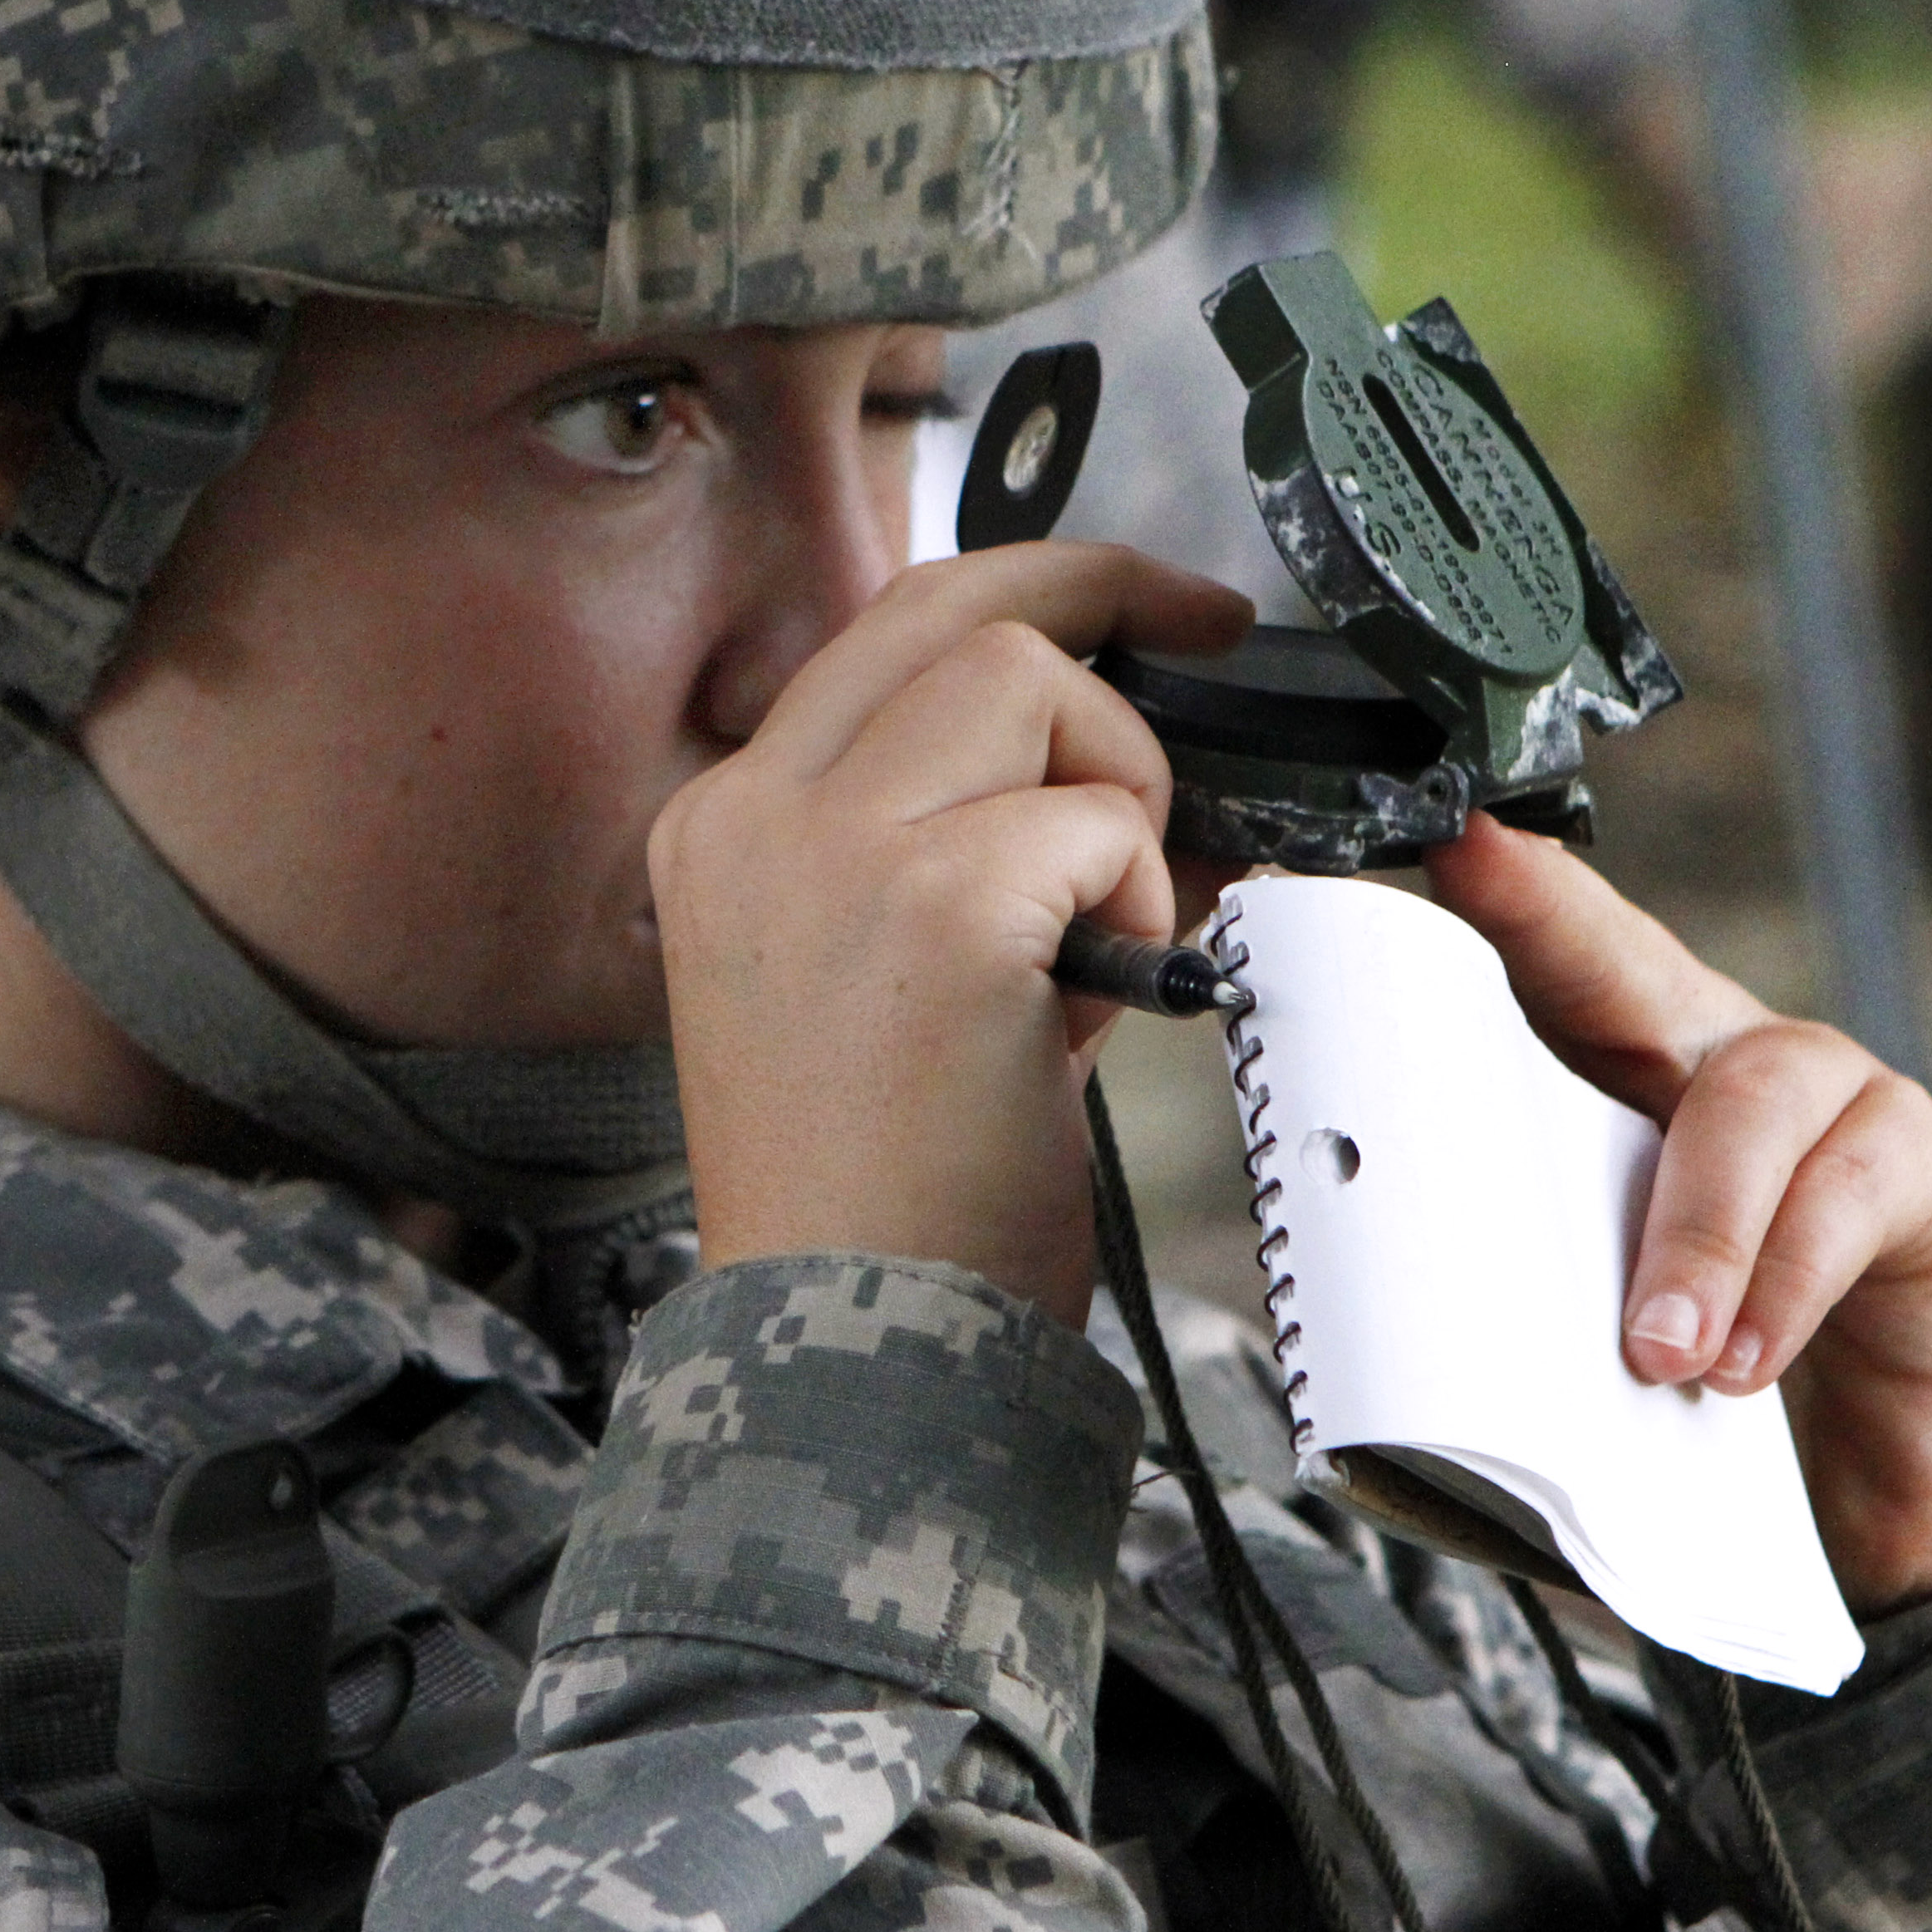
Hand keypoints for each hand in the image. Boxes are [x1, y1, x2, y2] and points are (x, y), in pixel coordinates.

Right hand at [649, 544, 1250, 1323]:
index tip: (1129, 608)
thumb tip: (1090, 765)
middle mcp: (754, 814)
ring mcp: (833, 849)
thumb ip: (939, 841)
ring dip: (1117, 786)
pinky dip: (1138, 894)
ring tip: (1101, 922)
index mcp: (723, 826)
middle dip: (1106, 592)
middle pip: (956, 607)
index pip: (880, 630)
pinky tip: (1092, 997)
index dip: (1023, 592)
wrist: (854, 1340)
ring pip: (1031, 681)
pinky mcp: (933, 904)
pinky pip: (1098, 822)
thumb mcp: (867, 973)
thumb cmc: (881, 1190)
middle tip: (1208, 627)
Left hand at [1423, 817, 1931, 1612]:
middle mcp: (1715, 1054)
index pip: (1532, 973)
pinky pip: (1846, 1201)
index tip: (1417, 836)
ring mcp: (1828, 1101)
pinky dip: (1781, 1288)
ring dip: (1690, 1230)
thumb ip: (1511, 1293)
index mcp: (1613, 1077)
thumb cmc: (1696, 1380)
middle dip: (1545, 906)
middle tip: (1476, 872)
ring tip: (1651, 1351)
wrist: (1861, 1487)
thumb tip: (1388, 1317)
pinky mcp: (1918, 1177)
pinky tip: (1739, 1367)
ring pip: (1744, 1104)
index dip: (1476, 898)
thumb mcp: (1585, 1327)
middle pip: (1625, 960)